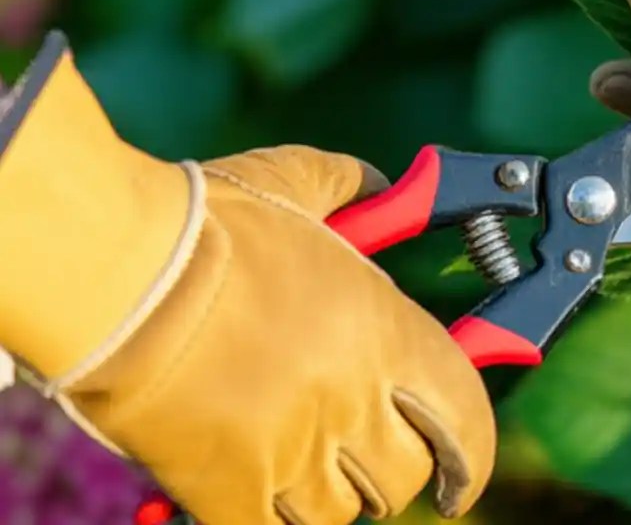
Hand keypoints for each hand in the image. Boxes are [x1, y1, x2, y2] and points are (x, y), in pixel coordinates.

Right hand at [0, 37, 493, 523]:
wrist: (114, 273)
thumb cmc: (207, 226)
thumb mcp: (297, 183)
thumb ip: (355, 188)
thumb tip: (386, 188)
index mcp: (388, 335)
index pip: (467, 420)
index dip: (473, 457)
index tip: (465, 476)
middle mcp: (355, 401)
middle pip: (403, 476)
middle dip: (391, 467)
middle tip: (363, 447)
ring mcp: (295, 452)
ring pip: (340, 512)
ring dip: (328, 493)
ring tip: (298, 456)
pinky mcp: (228, 490)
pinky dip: (267, 516)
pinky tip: (253, 490)